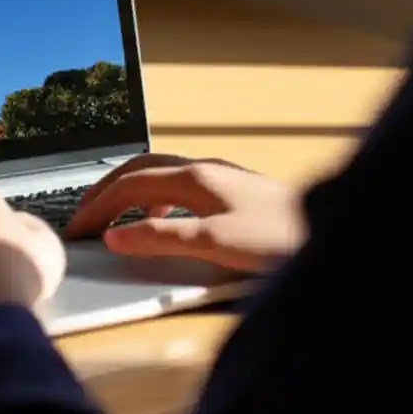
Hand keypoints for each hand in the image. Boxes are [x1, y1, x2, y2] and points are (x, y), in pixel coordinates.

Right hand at [63, 154, 305, 272]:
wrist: (336, 234)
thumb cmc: (282, 239)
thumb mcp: (215, 244)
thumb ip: (162, 239)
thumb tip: (115, 236)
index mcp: (196, 177)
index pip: (130, 183)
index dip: (98, 205)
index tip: (76, 230)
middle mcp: (206, 169)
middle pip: (141, 169)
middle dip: (106, 191)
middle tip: (82, 216)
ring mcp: (222, 179)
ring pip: (161, 175)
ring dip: (130, 193)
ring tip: (113, 219)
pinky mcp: (235, 193)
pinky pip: (180, 188)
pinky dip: (156, 201)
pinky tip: (162, 222)